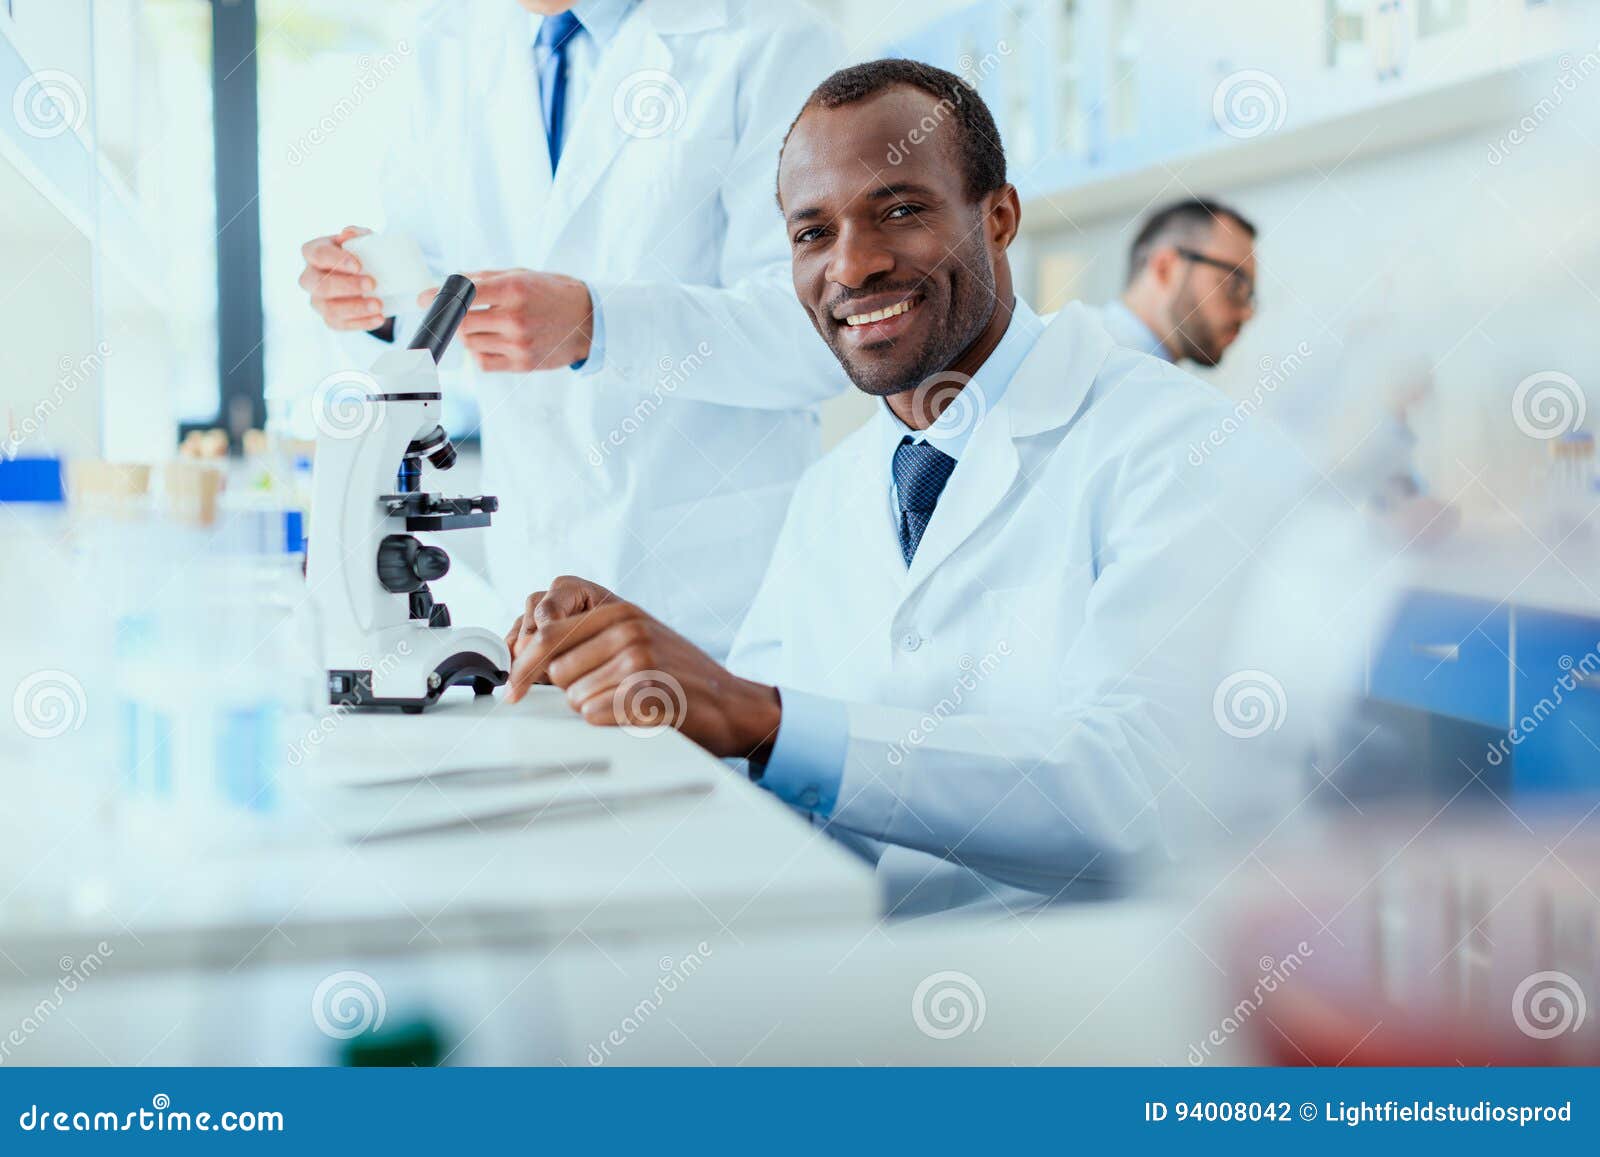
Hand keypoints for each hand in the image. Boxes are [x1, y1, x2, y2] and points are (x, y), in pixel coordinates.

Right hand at [299, 226, 385, 331]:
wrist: (367, 276)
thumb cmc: (361, 254)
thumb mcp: (362, 240)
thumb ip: (357, 234)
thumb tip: (349, 233)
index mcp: (313, 253)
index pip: (317, 255)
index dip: (336, 260)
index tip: (359, 265)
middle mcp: (309, 278)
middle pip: (321, 285)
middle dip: (347, 286)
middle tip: (372, 283)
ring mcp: (317, 300)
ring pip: (329, 309)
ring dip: (356, 308)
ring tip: (379, 305)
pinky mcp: (329, 318)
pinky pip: (340, 325)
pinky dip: (361, 323)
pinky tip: (379, 318)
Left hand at [419, 269, 592, 371]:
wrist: (589, 321)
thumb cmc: (552, 294)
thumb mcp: (520, 275)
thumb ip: (483, 278)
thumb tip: (446, 284)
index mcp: (514, 289)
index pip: (464, 294)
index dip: (439, 297)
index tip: (425, 300)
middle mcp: (515, 318)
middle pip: (462, 324)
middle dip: (456, 318)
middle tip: (463, 313)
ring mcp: (519, 344)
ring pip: (470, 344)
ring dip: (470, 335)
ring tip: (488, 326)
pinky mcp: (522, 364)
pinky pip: (483, 363)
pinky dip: (480, 353)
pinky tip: (494, 342)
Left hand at [503, 591, 781, 759]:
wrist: (731, 704)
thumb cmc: (679, 674)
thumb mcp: (636, 637)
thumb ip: (588, 636)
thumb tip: (525, 658)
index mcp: (619, 609)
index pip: (547, 633)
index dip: (524, 664)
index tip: (513, 688)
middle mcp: (627, 628)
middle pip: (556, 669)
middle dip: (568, 689)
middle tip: (604, 693)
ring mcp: (638, 658)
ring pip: (573, 695)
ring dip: (591, 707)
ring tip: (625, 702)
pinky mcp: (645, 692)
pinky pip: (593, 715)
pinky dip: (606, 722)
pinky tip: (633, 716)